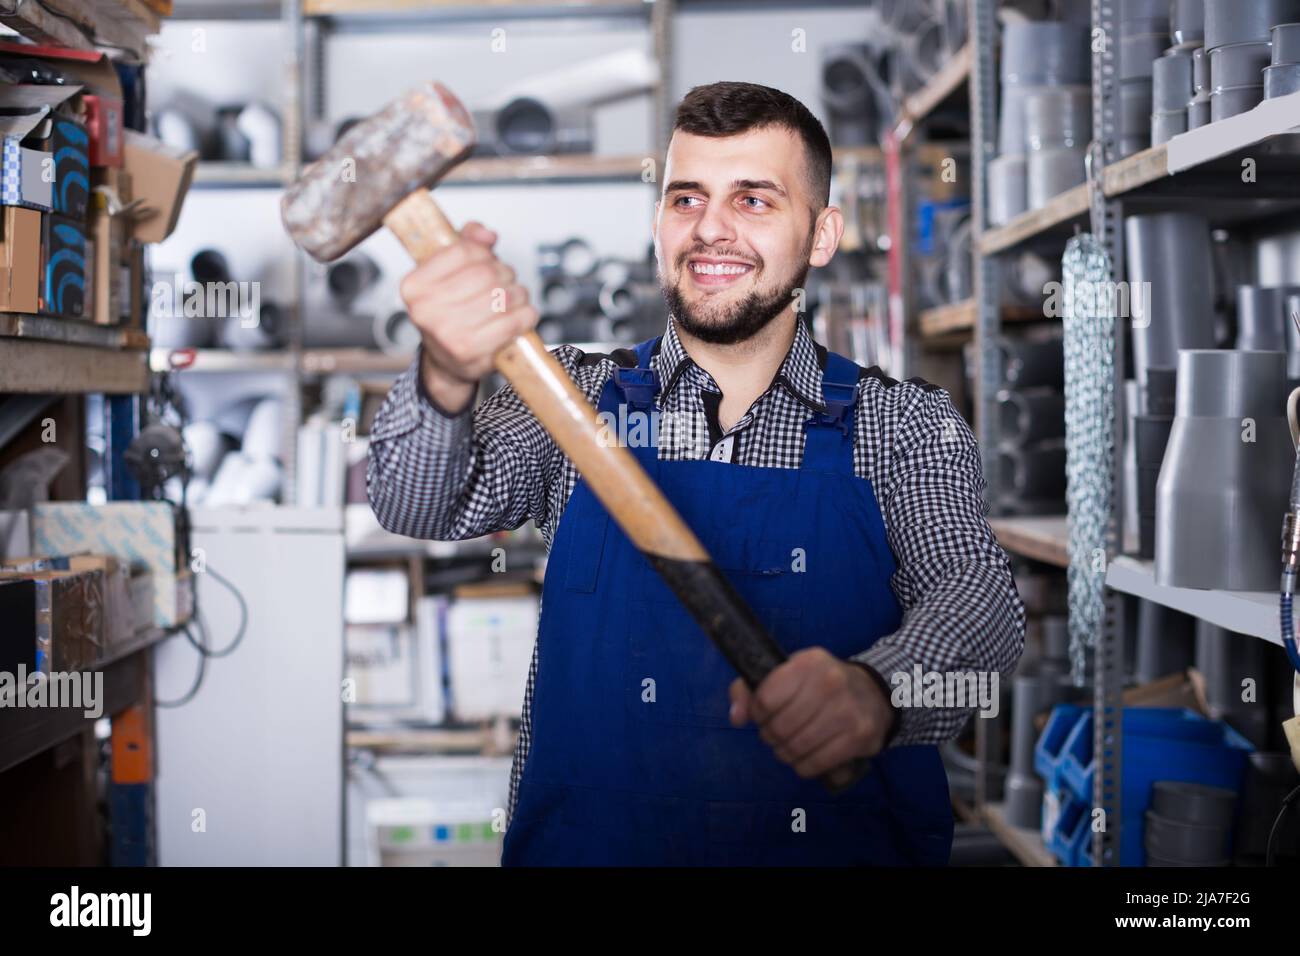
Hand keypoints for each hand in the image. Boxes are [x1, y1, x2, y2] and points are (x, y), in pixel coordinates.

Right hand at [398, 221, 539, 411]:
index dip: (484, 253)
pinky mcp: (471, 352)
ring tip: (514, 300)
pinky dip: (526, 315)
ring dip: (519, 294)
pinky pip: (513, 322)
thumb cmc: (451, 312)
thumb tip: (487, 235)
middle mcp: (425, 310)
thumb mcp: (449, 273)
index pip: (463, 251)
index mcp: (414, 286)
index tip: (488, 261)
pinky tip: (521, 316)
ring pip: (503, 296)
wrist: (448, 361)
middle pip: (486, 274)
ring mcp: (447, 334)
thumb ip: (466, 243)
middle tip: (506, 283)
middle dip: (505, 275)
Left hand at [728, 648, 894, 778]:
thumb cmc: (820, 683)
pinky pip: (815, 764)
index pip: (765, 700)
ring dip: (785, 753)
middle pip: (779, 727)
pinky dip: (803, 766)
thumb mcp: (788, 674)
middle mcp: (830, 683)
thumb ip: (750, 690)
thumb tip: (736, 718)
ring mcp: (847, 711)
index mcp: (808, 663)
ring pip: (795, 748)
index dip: (758, 713)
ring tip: (789, 745)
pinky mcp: (859, 737)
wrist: (876, 693)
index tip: (764, 715)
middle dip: (770, 736)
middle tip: (776, 734)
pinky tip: (806, 756)